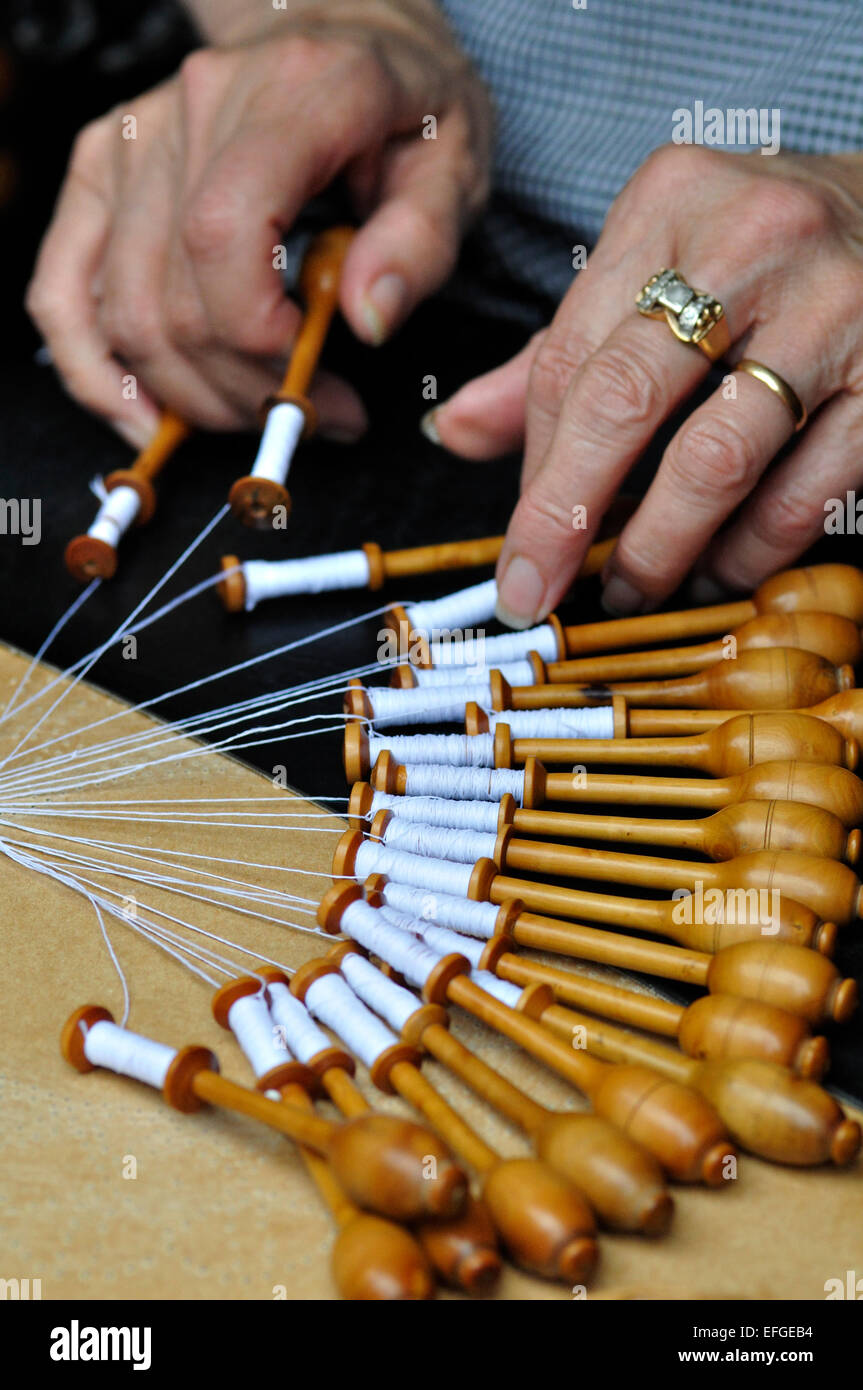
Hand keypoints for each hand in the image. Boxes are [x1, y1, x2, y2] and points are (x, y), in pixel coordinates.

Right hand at [26, 2, 491, 446]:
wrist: (343, 32)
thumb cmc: (402, 109)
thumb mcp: (453, 167)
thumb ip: (420, 245)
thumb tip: (369, 320)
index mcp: (292, 95)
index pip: (223, 236)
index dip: (255, 337)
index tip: (316, 381)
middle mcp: (197, 107)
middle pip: (170, 295)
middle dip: (239, 390)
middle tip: (310, 416)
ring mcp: (135, 137)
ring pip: (121, 311)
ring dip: (187, 395)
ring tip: (257, 411)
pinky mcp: (101, 168)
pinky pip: (62, 290)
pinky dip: (95, 372)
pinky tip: (146, 418)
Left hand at [425, 145, 862, 621]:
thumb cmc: (761, 252)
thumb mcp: (654, 261)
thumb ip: (558, 350)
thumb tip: (455, 434)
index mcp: (669, 202)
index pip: (568, 357)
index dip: (533, 467)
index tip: (520, 543)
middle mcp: (750, 241)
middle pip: (622, 402)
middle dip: (562, 514)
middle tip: (535, 588)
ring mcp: (832, 308)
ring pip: (714, 463)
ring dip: (659, 547)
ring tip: (633, 586)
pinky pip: (803, 495)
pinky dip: (750, 552)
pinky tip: (719, 572)